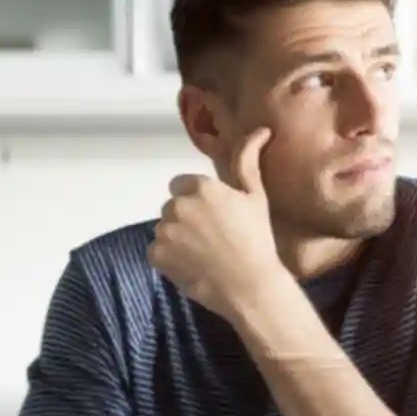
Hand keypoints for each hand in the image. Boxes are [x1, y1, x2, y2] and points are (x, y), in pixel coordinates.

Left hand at [148, 127, 284, 320]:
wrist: (251, 286)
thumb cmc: (257, 239)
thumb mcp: (256, 196)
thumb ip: (247, 160)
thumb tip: (260, 129)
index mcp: (201, 187)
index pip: (183, 186)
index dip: (199, 202)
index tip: (217, 218)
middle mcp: (178, 205)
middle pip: (173, 207)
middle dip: (187, 218)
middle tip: (213, 238)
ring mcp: (164, 231)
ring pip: (165, 228)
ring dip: (177, 238)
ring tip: (204, 254)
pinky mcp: (156, 255)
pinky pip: (157, 251)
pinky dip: (170, 258)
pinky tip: (192, 265)